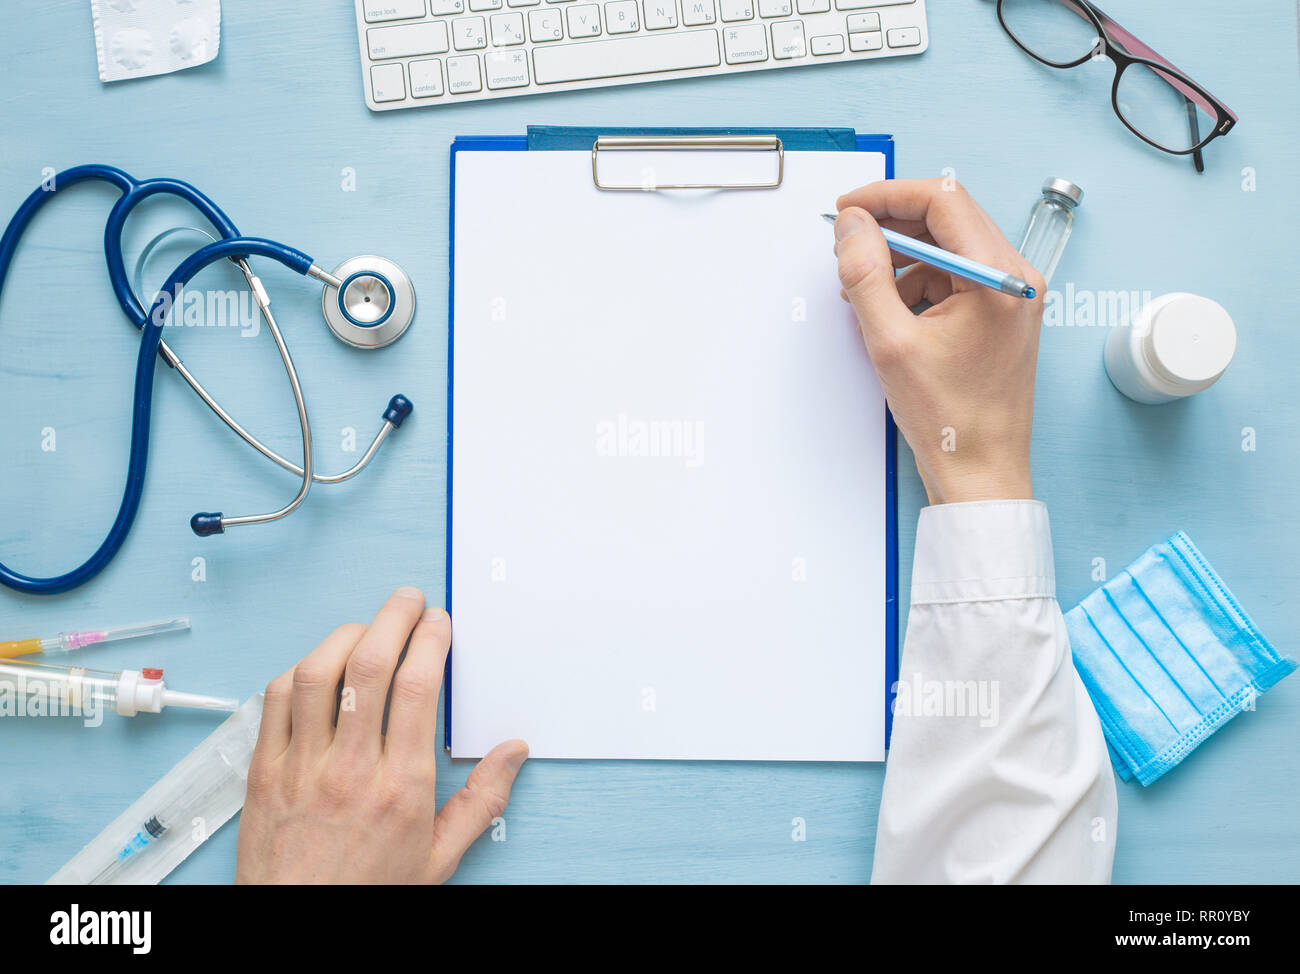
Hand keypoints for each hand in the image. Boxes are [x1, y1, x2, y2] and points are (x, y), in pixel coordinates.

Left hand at [235, 587, 527, 883]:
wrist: (297, 929)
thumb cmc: (367, 895)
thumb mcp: (439, 857)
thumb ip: (481, 801)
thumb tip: (513, 753)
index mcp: (400, 787)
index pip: (416, 688)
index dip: (430, 640)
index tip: (438, 623)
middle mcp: (350, 769)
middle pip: (370, 666)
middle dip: (393, 618)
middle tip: (408, 600)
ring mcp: (301, 766)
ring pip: (318, 674)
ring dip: (345, 636)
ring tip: (367, 626)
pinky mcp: (263, 770)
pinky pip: (275, 700)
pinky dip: (299, 669)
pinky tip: (320, 666)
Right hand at [834, 179, 1045, 504]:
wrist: (980, 472)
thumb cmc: (949, 420)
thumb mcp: (890, 343)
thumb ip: (865, 275)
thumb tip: (852, 226)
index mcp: (999, 277)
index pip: (943, 200)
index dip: (887, 196)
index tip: (847, 210)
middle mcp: (1014, 278)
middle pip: (946, 217)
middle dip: (890, 226)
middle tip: (847, 245)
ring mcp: (1009, 296)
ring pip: (945, 247)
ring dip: (899, 259)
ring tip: (863, 292)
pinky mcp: (997, 314)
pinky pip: (950, 277)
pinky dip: (915, 284)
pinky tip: (888, 314)